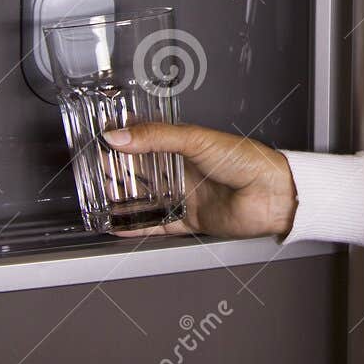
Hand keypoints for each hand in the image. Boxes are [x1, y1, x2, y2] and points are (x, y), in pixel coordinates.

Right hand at [100, 122, 297, 241]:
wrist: (273, 195)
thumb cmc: (247, 160)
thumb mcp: (196, 140)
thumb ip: (155, 138)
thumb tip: (119, 135)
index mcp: (185, 144)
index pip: (146, 139)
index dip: (123, 139)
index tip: (98, 139)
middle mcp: (184, 170)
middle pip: (142, 171)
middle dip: (117, 172)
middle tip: (90, 171)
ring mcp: (187, 196)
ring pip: (146, 199)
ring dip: (123, 200)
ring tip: (96, 199)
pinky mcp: (192, 221)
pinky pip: (159, 225)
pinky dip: (138, 227)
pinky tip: (119, 227)